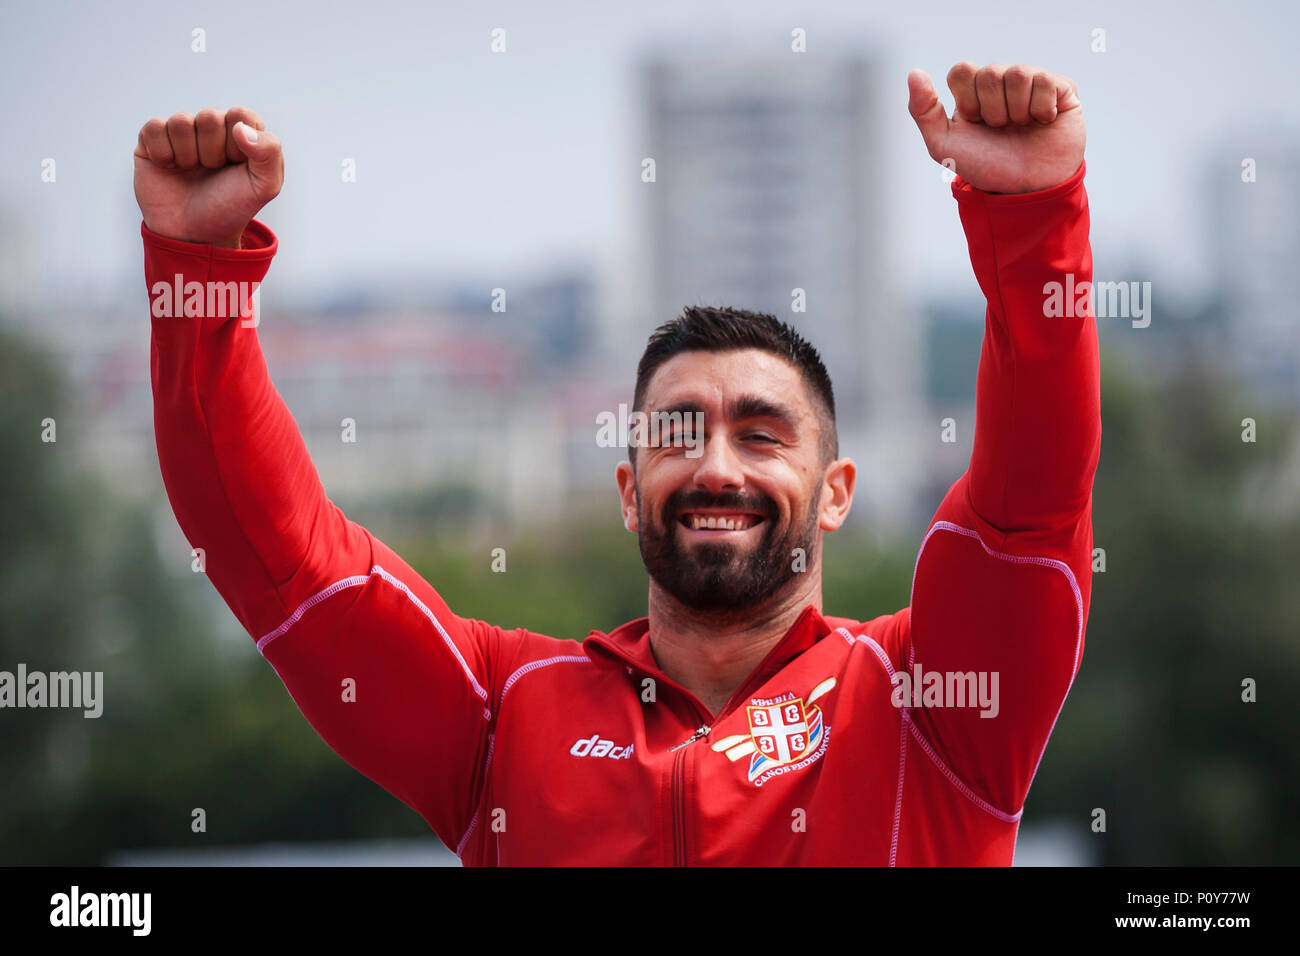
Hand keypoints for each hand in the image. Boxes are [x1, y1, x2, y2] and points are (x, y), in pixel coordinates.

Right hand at [133, 107, 283, 247]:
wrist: (196, 233)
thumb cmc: (231, 207)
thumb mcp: (265, 186)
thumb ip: (269, 152)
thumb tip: (240, 128)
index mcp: (240, 133)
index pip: (240, 114)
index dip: (238, 143)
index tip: (237, 165)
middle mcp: (210, 128)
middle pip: (210, 117)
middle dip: (213, 153)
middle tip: (213, 172)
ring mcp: (181, 133)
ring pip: (181, 121)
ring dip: (189, 154)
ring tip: (192, 171)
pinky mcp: (152, 140)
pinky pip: (155, 128)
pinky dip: (164, 153)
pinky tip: (169, 168)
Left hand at [907, 63, 1083, 193]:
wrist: (1026, 190)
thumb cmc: (986, 167)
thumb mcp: (944, 145)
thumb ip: (924, 112)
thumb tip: (914, 72)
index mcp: (973, 92)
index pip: (961, 71)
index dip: (967, 101)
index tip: (974, 123)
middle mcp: (1002, 82)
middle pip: (989, 73)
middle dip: (992, 111)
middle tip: (1000, 130)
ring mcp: (1031, 82)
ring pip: (1018, 74)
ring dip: (1016, 111)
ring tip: (1021, 127)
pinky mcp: (1060, 88)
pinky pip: (1045, 81)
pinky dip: (1040, 109)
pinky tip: (1043, 122)